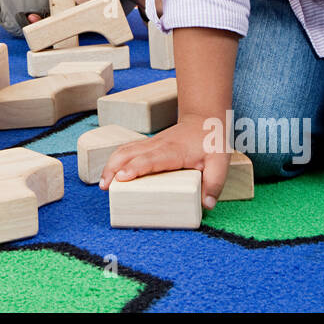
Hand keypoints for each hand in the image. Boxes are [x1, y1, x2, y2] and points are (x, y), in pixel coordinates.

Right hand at [98, 115, 229, 210]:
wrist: (205, 118)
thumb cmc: (211, 141)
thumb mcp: (220, 162)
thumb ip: (214, 184)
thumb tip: (206, 206)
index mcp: (173, 151)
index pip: (150, 159)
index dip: (135, 168)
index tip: (121, 177)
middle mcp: (158, 145)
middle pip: (129, 152)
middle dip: (113, 168)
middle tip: (105, 187)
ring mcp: (151, 143)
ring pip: (125, 149)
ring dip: (111, 164)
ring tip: (103, 184)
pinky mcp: (148, 144)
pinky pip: (127, 149)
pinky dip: (116, 160)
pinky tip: (111, 173)